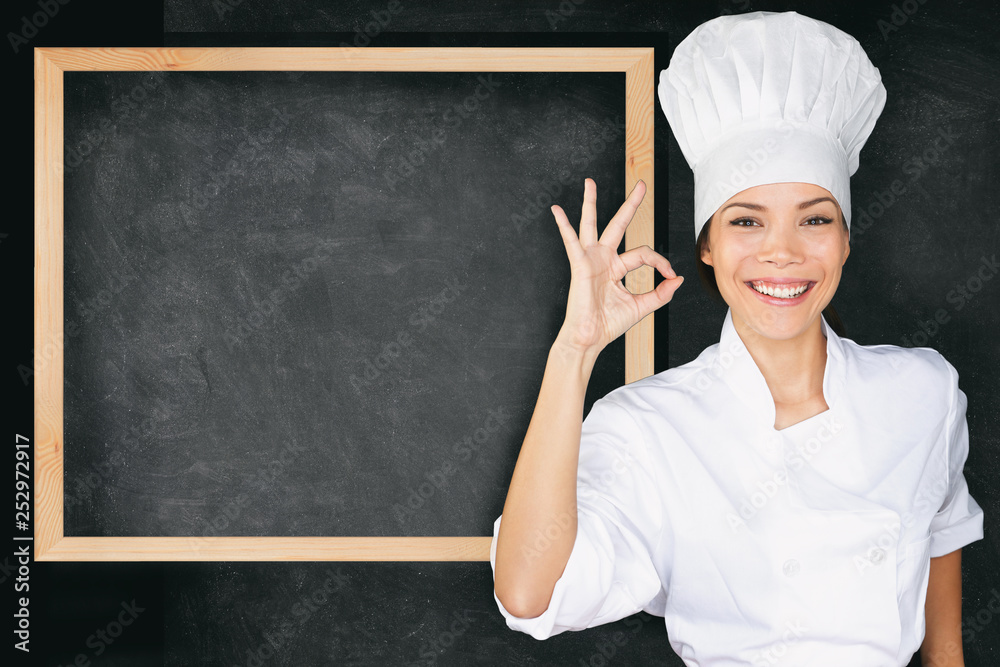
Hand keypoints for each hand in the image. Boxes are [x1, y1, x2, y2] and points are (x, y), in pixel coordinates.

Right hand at [551, 178, 682, 355]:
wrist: (590, 338)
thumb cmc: (609, 324)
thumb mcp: (641, 306)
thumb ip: (660, 293)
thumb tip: (678, 279)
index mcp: (617, 268)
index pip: (644, 253)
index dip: (661, 261)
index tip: (670, 275)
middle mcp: (604, 259)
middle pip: (620, 224)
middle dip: (631, 204)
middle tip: (642, 184)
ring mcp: (591, 259)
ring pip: (592, 225)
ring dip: (591, 203)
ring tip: (590, 183)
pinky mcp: (580, 265)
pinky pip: (571, 241)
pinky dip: (563, 226)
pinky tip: (556, 211)